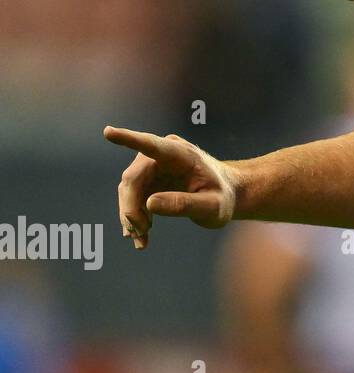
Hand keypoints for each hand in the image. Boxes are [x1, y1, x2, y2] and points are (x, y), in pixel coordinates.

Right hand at [103, 126, 238, 248]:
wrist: (226, 196)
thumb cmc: (223, 197)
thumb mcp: (212, 206)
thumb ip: (184, 204)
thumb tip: (149, 204)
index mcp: (181, 154)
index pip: (151, 144)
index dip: (129, 139)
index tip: (108, 132)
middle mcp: (162, 154)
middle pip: (132, 178)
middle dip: (131, 208)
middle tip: (140, 233)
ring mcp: (152, 166)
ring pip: (128, 190)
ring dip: (130, 216)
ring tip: (141, 240)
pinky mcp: (148, 180)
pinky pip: (131, 198)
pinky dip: (134, 218)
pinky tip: (140, 238)